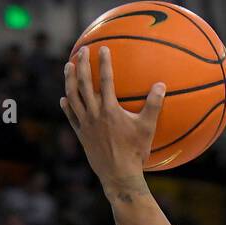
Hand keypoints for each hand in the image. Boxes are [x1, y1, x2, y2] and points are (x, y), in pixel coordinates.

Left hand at [61, 45, 165, 189]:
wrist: (119, 176)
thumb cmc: (135, 153)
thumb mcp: (147, 129)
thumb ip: (154, 105)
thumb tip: (161, 85)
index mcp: (110, 110)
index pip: (106, 80)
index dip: (104, 62)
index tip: (102, 48)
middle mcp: (94, 114)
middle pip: (84, 83)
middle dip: (82, 64)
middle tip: (82, 50)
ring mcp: (85, 125)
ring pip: (73, 97)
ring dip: (69, 80)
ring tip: (68, 67)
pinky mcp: (82, 136)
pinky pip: (71, 118)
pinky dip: (67, 107)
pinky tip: (64, 99)